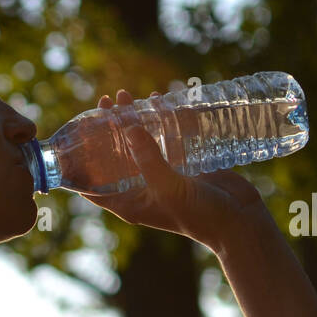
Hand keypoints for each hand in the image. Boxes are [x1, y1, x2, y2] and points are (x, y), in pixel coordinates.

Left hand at [84, 89, 272, 250]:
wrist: (239, 222)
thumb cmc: (200, 215)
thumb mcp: (169, 188)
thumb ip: (149, 159)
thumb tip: (128, 128)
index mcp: (129, 203)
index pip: (94, 185)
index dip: (82, 162)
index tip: (76, 135)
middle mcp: (141, 189)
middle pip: (115, 156)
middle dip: (108, 129)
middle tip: (104, 103)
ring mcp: (162, 176)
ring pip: (140, 143)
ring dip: (133, 120)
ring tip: (125, 95)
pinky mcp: (182, 165)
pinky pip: (164, 139)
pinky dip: (160, 121)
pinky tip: (157, 100)